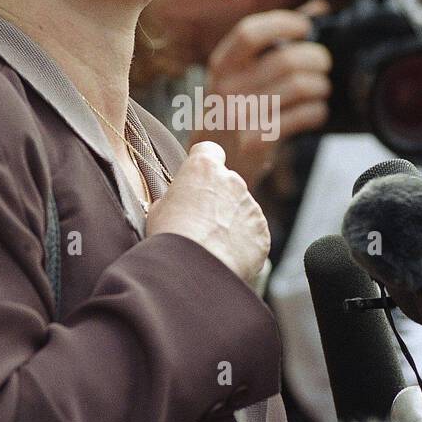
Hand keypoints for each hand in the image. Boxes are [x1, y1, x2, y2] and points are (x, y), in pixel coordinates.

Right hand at [145, 141, 270, 283]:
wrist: (194, 271)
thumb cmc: (170, 238)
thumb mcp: (159, 211)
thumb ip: (175, 199)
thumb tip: (180, 204)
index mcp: (204, 168)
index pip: (209, 151)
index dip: (204, 163)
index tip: (198, 178)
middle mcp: (233, 181)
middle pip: (227, 184)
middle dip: (218, 200)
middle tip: (201, 224)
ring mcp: (251, 206)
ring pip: (242, 210)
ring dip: (231, 223)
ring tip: (211, 247)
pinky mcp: (262, 232)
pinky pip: (253, 234)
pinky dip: (243, 244)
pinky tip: (224, 257)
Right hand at [189, 0, 332, 189]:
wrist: (219, 166)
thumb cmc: (237, 112)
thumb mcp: (243, 75)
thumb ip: (277, 39)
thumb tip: (318, 7)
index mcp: (221, 66)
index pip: (250, 33)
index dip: (283, 23)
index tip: (306, 27)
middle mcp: (226, 89)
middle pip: (285, 60)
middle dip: (316, 59)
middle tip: (324, 64)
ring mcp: (240, 117)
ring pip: (298, 87)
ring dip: (319, 86)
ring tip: (321, 90)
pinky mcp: (256, 143)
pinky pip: (300, 117)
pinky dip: (316, 111)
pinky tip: (317, 112)